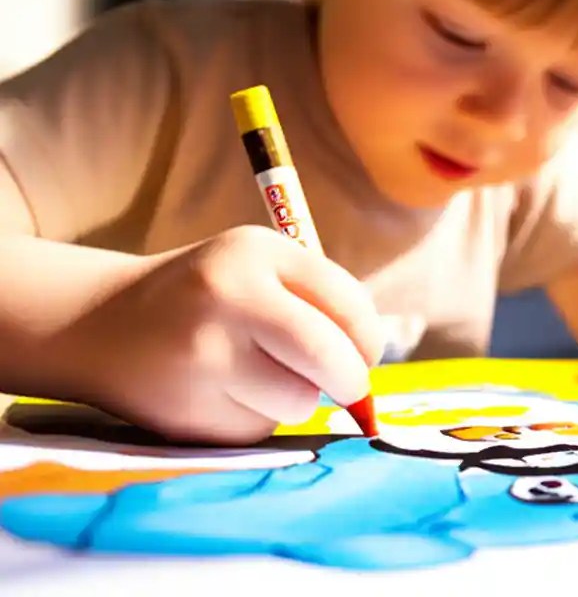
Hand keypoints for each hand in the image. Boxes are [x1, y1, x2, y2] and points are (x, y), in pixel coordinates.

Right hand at [52, 226, 383, 444]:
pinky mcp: (188, 411)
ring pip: (298, 401)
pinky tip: (223, 393)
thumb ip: (320, 302)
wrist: (101, 324)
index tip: (366, 352)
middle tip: (350, 387)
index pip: (348, 304)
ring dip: (299, 398)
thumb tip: (370, 366)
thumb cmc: (208, 295)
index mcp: (254, 252)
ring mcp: (203, 358)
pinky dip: (259, 417)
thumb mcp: (259, 268)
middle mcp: (227, 298)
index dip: (369, 338)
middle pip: (327, 357)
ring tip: (262, 376)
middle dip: (352, 381)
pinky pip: (260, 429)